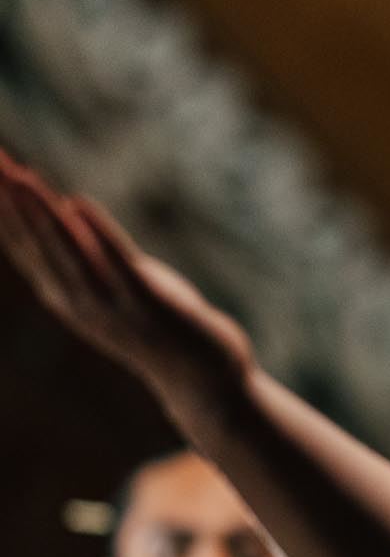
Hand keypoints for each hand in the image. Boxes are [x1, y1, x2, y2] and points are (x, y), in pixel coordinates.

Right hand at [0, 150, 252, 399]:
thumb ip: (81, 256)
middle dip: (8, 200)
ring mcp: (110, 305)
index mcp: (64, 294)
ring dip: (40, 213)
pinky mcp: (147, 304)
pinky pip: (117, 263)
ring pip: (66, 251)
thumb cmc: (158, 326)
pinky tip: (79, 201)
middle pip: (33, 242)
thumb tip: (58, 210)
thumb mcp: (109, 286)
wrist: (203, 380)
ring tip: (18, 175)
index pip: (20, 242)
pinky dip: (97, 233)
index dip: (0, 204)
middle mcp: (76, 301)